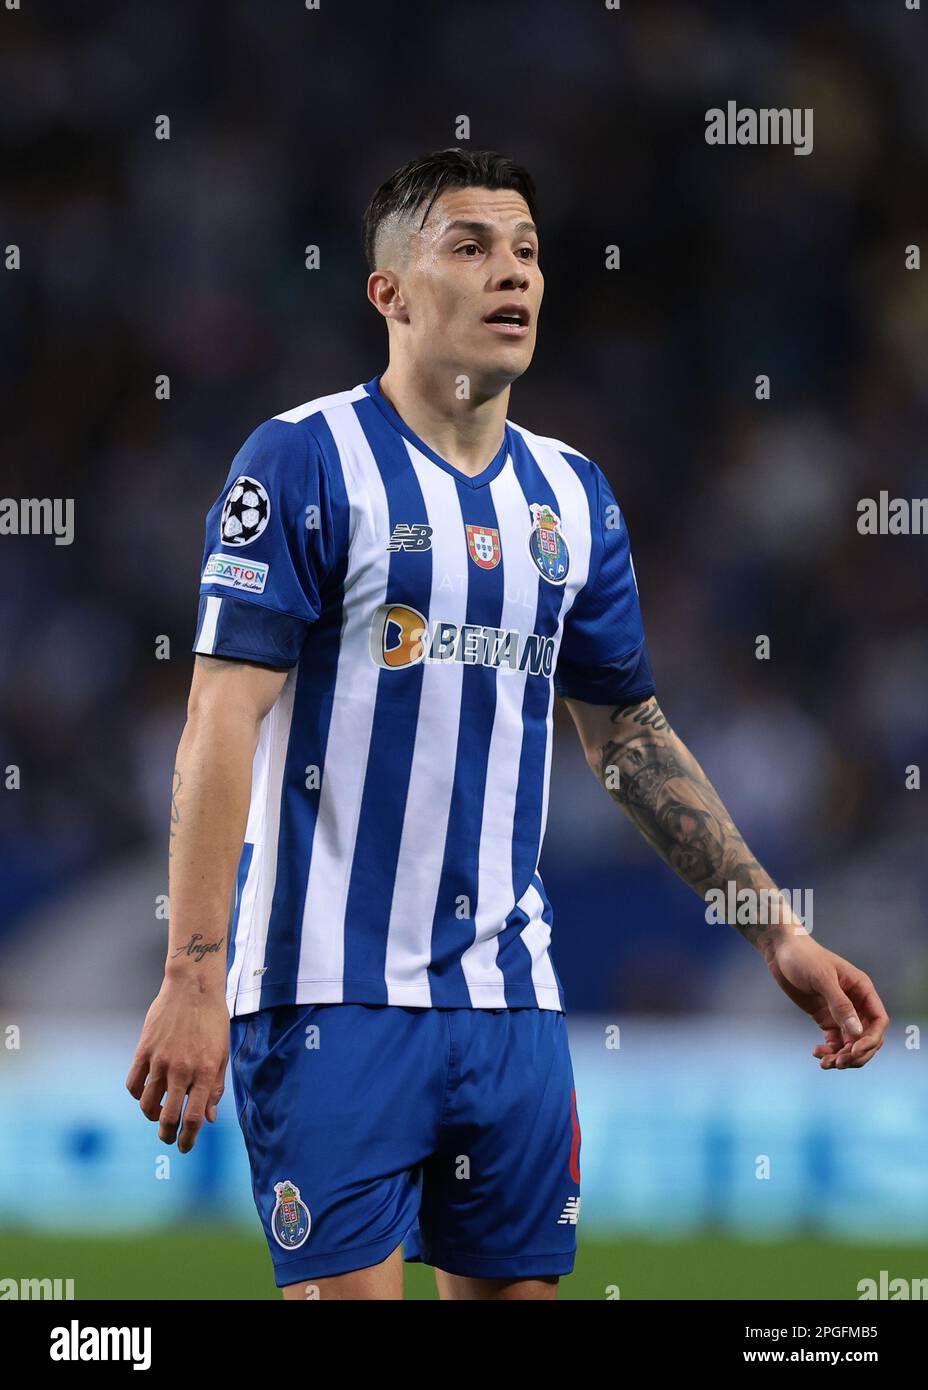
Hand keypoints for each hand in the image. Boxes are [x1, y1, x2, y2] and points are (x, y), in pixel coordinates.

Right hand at [126, 978, 229, 1151]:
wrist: (193, 987)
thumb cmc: (213, 1020)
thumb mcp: (222, 1053)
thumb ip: (216, 1088)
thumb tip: (210, 1119)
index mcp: (205, 1072)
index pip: (194, 1118)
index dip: (189, 1138)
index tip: (185, 1146)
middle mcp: (181, 1070)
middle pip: (168, 1117)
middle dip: (168, 1135)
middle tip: (168, 1139)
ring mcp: (160, 1060)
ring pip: (147, 1104)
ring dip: (152, 1117)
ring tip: (157, 1117)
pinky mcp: (143, 1050)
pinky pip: (134, 1084)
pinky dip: (138, 1095)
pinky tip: (146, 1095)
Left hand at [764, 932, 888, 1068]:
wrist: (781, 951)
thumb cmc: (803, 957)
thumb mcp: (821, 978)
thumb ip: (840, 1005)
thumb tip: (857, 1033)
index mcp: (862, 990)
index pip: (878, 1021)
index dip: (871, 1040)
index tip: (854, 1051)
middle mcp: (855, 1003)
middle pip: (868, 1037)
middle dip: (857, 1053)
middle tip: (838, 1063)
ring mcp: (840, 1012)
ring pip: (851, 1043)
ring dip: (842, 1057)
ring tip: (824, 1063)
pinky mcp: (825, 1017)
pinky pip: (834, 1041)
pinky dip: (829, 1051)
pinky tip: (816, 1052)